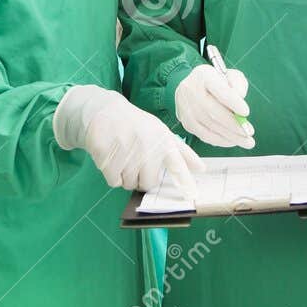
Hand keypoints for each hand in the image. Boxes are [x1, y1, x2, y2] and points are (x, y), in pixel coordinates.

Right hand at [56, 85, 202, 196]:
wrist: (105, 111)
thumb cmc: (138, 126)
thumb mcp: (161, 133)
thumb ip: (181, 153)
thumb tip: (201, 168)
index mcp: (163, 141)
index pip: (177, 164)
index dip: (185, 181)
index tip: (192, 195)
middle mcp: (147, 146)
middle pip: (148, 183)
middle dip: (142, 178)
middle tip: (137, 163)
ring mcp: (126, 150)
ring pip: (129, 184)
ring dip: (126, 176)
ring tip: (124, 157)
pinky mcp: (107, 155)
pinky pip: (114, 181)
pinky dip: (112, 175)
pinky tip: (113, 158)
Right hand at [174, 64, 254, 148]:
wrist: (192, 87)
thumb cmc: (215, 81)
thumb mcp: (230, 75)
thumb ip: (238, 83)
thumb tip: (240, 98)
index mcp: (204, 76)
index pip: (219, 90)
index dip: (233, 102)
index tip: (246, 112)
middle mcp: (192, 92)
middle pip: (213, 112)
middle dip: (234, 125)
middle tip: (249, 132)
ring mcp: (187, 109)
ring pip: (210, 126)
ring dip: (230, 137)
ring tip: (247, 141)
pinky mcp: (186, 123)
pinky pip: (205, 135)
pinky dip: (221, 141)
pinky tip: (233, 141)